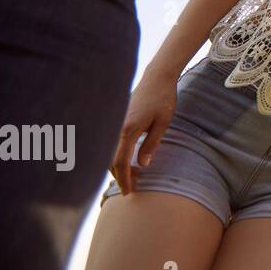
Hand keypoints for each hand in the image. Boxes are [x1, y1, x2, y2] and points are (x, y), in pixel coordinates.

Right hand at [110, 69, 178, 194]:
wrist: (157, 77)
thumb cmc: (163, 98)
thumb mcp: (163, 123)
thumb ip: (151, 144)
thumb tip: (142, 165)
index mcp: (128, 129)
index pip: (120, 162)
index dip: (124, 179)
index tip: (129, 192)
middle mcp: (116, 127)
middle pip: (110, 160)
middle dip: (120, 175)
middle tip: (135, 185)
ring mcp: (114, 122)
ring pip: (108, 152)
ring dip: (118, 165)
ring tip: (135, 174)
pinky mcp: (116, 120)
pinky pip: (110, 143)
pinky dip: (116, 154)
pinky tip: (129, 159)